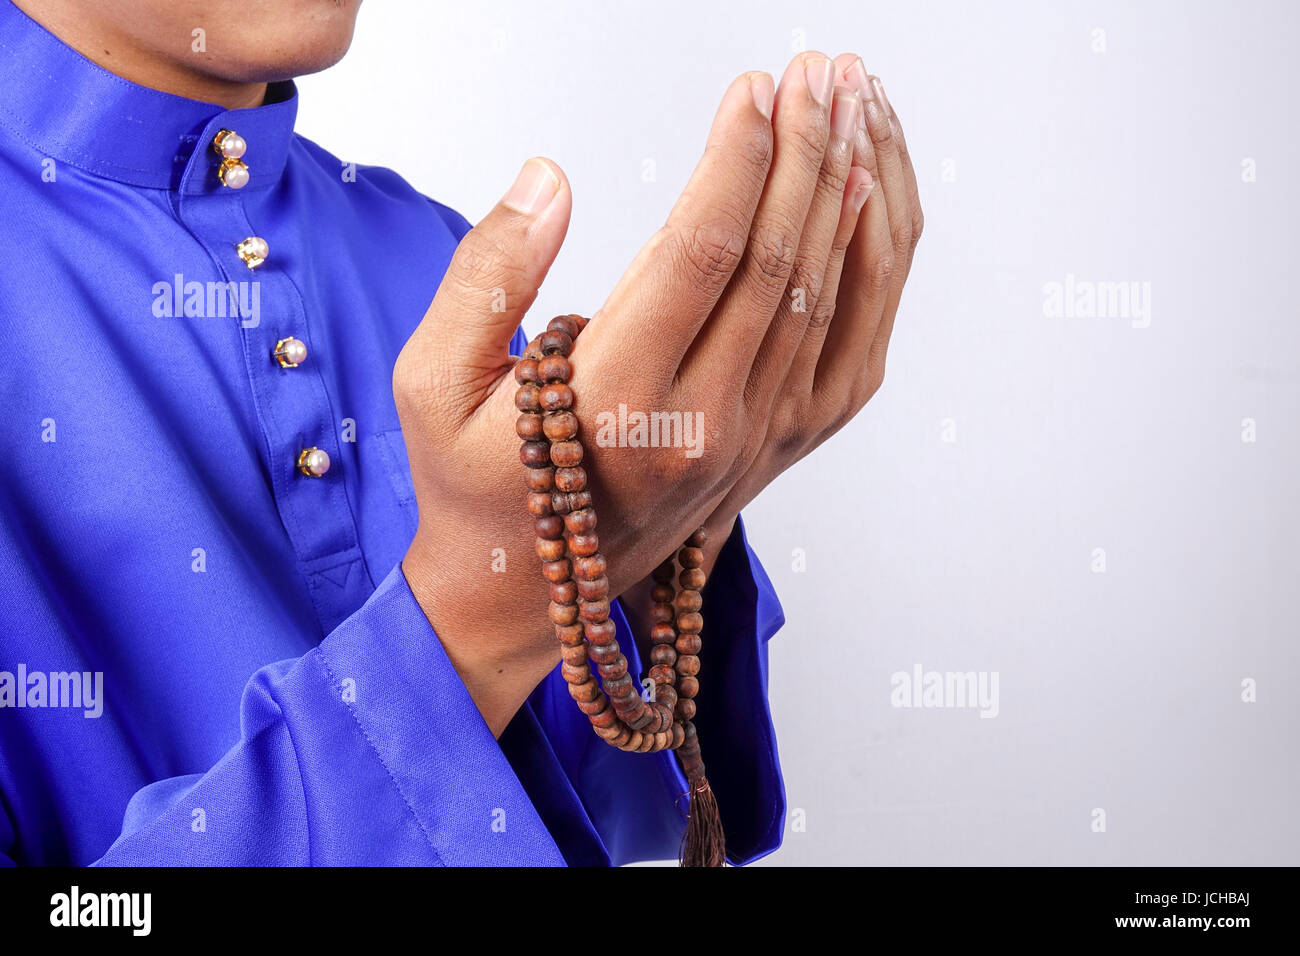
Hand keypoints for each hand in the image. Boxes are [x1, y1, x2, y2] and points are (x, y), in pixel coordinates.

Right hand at [395, 53, 893, 734]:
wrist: (527, 595)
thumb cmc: (472, 484)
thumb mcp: (432, 384)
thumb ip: (486, 276)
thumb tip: (550, 179)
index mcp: (619, 403)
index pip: (700, 257)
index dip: (736, 162)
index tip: (753, 87)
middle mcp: (704, 425)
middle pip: (776, 265)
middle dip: (804, 151)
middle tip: (816, 68)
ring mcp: (752, 441)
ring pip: (823, 295)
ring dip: (845, 189)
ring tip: (850, 101)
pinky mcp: (776, 445)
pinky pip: (846, 343)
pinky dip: (867, 264)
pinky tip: (868, 193)